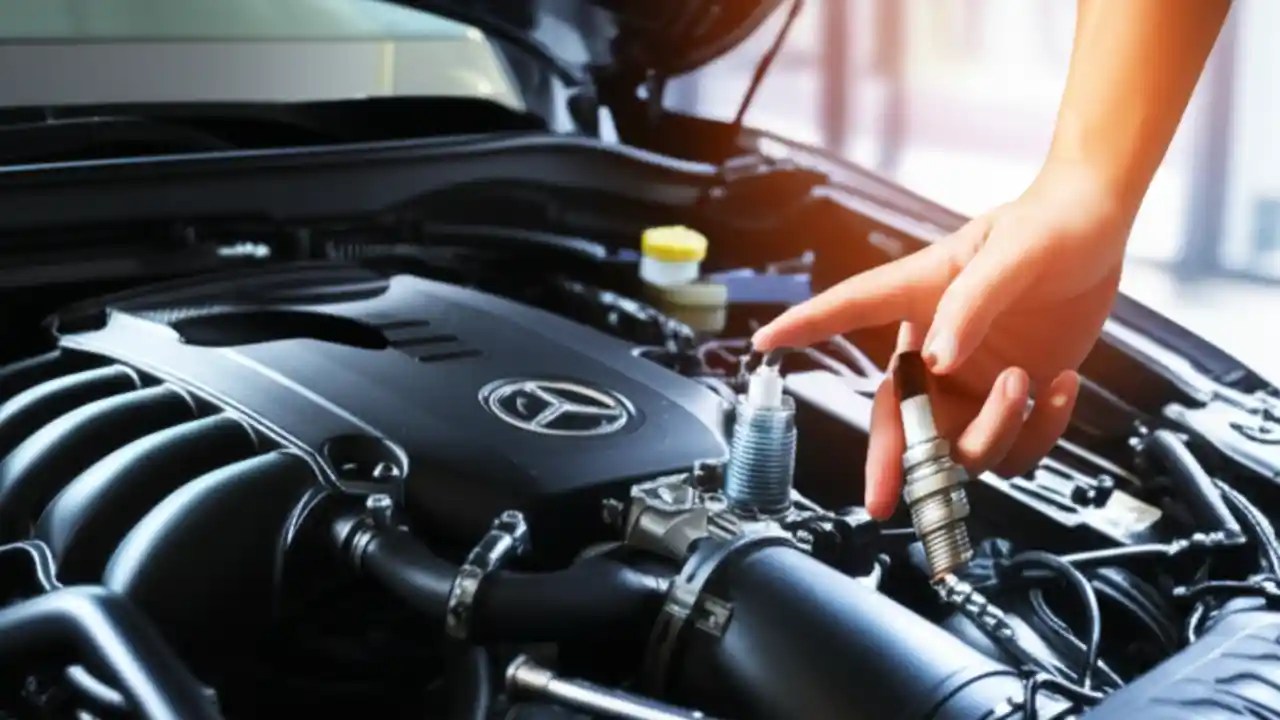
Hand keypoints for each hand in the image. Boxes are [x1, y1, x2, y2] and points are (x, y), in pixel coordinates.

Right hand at [752, 163, 1135, 518]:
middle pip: (897, 415)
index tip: (764, 344)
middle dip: (890, 461)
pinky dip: (1040, 429)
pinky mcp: (1012, 393)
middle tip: (884, 498)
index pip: (848, 310)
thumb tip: (937, 360)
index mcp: (921, 296)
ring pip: (960, 441)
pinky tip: (1059, 387)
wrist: (1097, 230)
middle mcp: (938, 346)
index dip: (802, 327)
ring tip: (1027, 382)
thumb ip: (971, 306)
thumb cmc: (1047, 225)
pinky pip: (1017, 442)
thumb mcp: (1010, 255)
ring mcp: (974, 376)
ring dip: (991, 433)